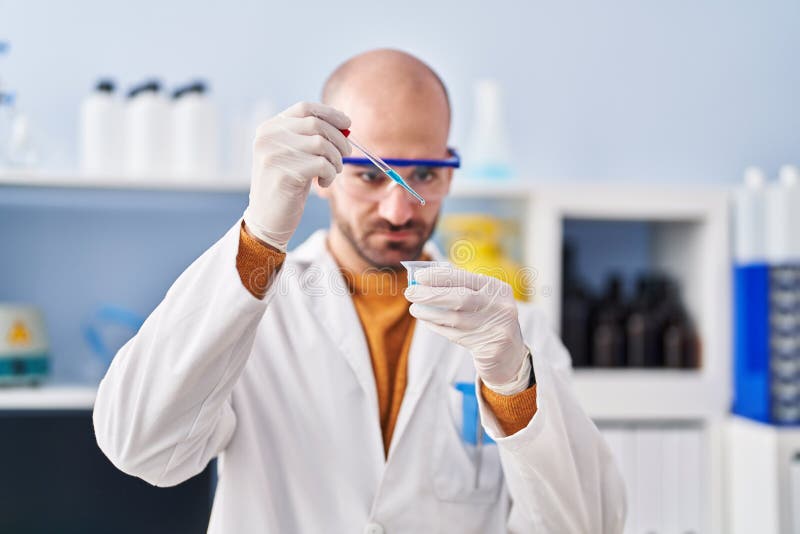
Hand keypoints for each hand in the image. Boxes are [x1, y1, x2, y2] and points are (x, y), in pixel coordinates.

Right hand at [243, 102, 350, 251]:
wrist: (267, 220)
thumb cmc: (286, 186)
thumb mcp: (295, 156)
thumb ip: (310, 137)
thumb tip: (345, 124)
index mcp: (269, 128)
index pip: (305, 108)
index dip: (330, 113)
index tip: (347, 123)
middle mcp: (268, 137)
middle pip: (316, 124)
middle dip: (339, 139)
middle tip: (346, 155)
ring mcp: (274, 154)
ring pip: (322, 144)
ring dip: (336, 160)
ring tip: (332, 173)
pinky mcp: (284, 174)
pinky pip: (323, 165)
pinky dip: (330, 175)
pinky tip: (323, 184)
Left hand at [404, 266, 528, 387]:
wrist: (510, 355)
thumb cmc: (489, 319)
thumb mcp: (484, 300)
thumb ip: (461, 288)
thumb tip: (424, 280)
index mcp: (497, 288)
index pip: (465, 278)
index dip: (440, 276)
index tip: (419, 276)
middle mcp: (499, 306)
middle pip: (460, 298)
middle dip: (431, 294)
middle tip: (410, 292)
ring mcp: (496, 328)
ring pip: (455, 319)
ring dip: (430, 313)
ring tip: (414, 308)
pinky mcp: (489, 348)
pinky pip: (455, 335)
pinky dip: (437, 327)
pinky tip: (426, 321)